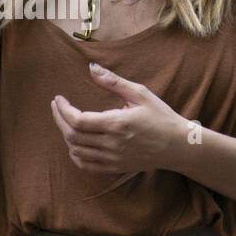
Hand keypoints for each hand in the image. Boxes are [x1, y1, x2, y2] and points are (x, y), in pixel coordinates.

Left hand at [49, 62, 185, 174]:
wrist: (178, 145)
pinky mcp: (115, 168)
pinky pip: (86, 165)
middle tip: (57, 107)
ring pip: (77, 151)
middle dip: (59, 120)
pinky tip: (75, 143)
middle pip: (72, 136)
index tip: (58, 99)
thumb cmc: (161, 116)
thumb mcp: (140, 93)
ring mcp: (113, 158)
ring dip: (66, 136)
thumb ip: (113, 82)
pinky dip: (76, 155)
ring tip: (66, 121)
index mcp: (116, 123)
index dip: (62, 110)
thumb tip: (91, 67)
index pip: (78, 120)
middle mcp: (112, 144)